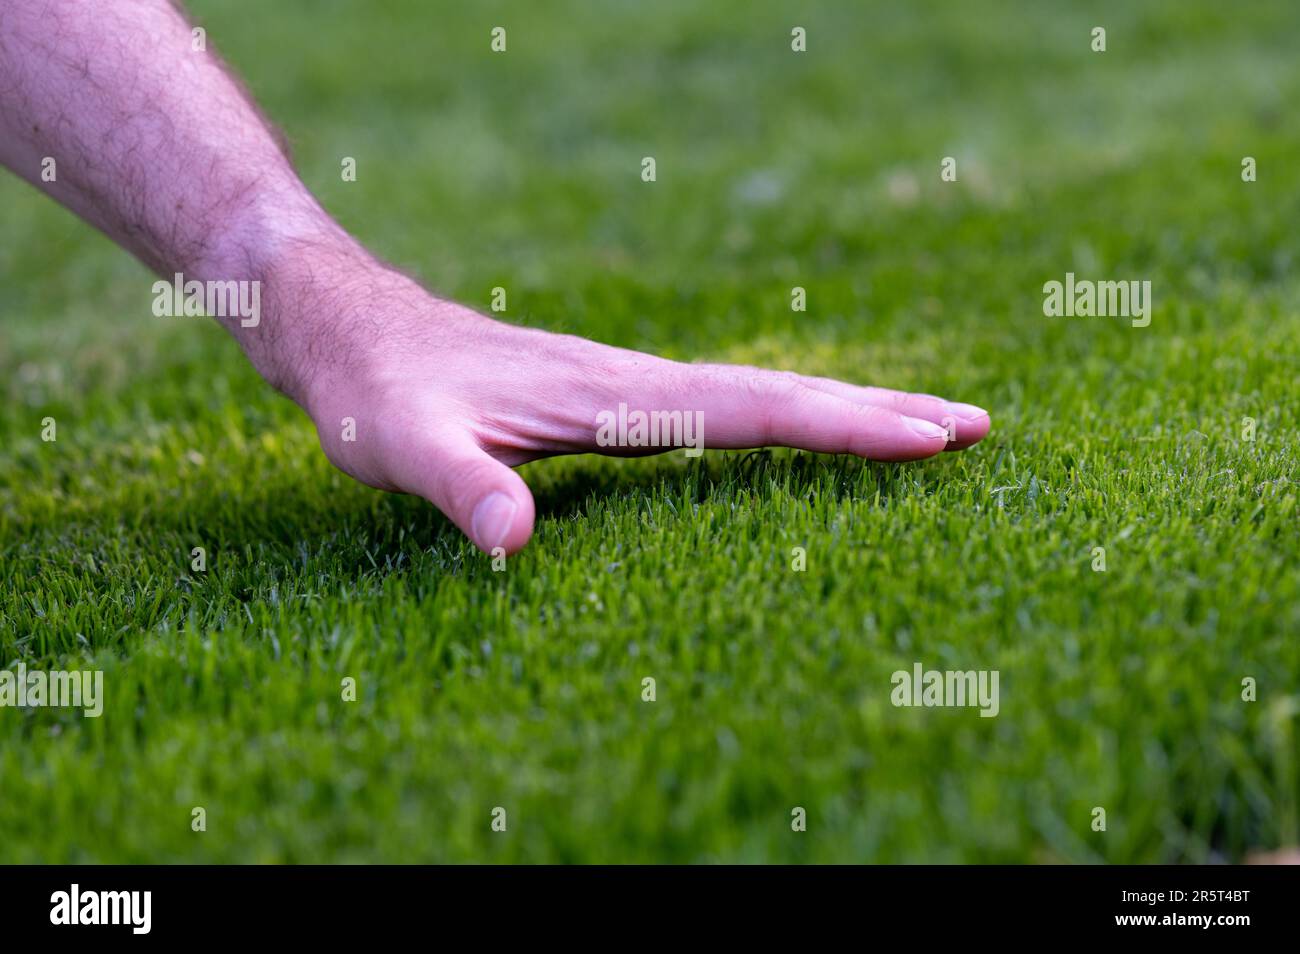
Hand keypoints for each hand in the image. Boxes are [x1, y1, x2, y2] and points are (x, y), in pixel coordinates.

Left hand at [273, 254, 989, 555]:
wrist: (347, 326)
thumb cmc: (375, 390)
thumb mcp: (401, 446)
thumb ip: (459, 489)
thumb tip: (514, 546)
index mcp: (611, 393)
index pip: (748, 409)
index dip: (839, 425)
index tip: (929, 440)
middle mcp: (636, 381)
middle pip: (780, 393)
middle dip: (877, 412)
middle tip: (978, 427)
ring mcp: (628, 385)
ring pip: (759, 397)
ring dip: (846, 410)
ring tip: (927, 428)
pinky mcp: (612, 397)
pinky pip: (722, 408)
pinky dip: (784, 419)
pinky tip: (799, 433)